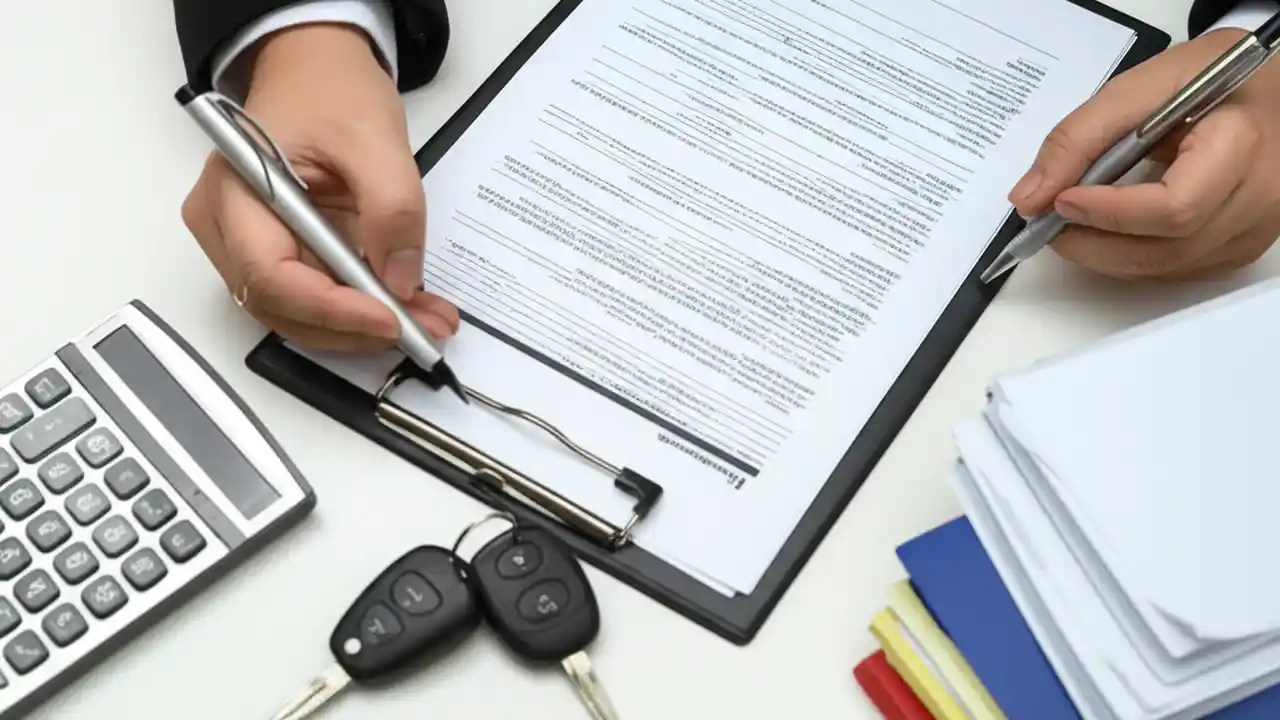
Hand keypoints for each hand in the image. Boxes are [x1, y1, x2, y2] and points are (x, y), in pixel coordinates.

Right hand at [182, 24, 458, 349]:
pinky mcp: (280, 249)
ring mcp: (250, 241)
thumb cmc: (328, 88)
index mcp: (235, 189)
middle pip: (283, 304)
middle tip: (423, 327)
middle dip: (355, 325)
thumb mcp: (374, 138)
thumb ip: (392, 208)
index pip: (270, 274)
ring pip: (300, 310)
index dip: (330, 308)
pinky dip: (360, 307)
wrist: (316, 68)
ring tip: (426, 318)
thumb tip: (401, 279)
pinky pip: (315, 292)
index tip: (388, 319)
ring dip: (363, 324)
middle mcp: (228, 225)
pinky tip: (405, 305)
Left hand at [1009, 29, 1279, 278]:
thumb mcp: (1142, 84)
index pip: (1173, 207)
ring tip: (1072, 223)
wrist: (1264, 88)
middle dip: (1093, 243)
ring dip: (1106, 254)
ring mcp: (1255, 228)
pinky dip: (1133, 256)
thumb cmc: (1209, 78)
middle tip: (1048, 220)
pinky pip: (1179, 270)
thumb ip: (1080, 137)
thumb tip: (1030, 196)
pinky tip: (1110, 230)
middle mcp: (1260, 197)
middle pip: (1166, 249)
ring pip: (1168, 268)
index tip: (1059, 199)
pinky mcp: (1242, 246)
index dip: (1108, 212)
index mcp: (1240, 144)